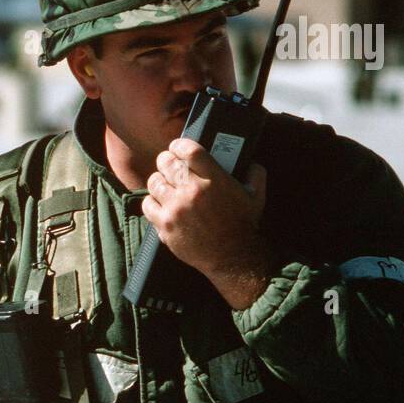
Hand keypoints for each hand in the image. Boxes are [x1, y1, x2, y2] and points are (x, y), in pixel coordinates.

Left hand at [142, 138, 274, 308]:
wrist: (232, 257)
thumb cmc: (243, 225)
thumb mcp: (256, 197)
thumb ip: (255, 174)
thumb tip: (250, 161)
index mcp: (214, 180)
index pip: (190, 150)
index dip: (180, 145)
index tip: (178, 147)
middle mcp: (193, 191)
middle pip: (167, 162)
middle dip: (166, 160)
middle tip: (168, 163)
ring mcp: (176, 209)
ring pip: (154, 182)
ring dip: (159, 180)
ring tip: (164, 183)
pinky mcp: (165, 225)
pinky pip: (147, 204)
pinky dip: (152, 201)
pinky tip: (160, 203)